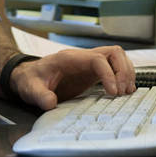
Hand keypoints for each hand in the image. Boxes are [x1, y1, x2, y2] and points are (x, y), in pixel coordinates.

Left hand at [10, 46, 135, 110]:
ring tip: (126, 92)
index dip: (109, 74)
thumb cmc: (31, 80)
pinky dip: (123, 77)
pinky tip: (124, 91)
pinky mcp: (92, 72)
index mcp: (71, 59)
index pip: (98, 59)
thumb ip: (40, 95)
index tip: (112, 92)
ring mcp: (90, 64)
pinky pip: (114, 68)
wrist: (29, 76)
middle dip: (123, 71)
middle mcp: (83, 58)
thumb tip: (50, 103)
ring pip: (117, 58)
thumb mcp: (31, 89)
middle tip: (122, 92)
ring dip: (126, 73)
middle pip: (114, 53)